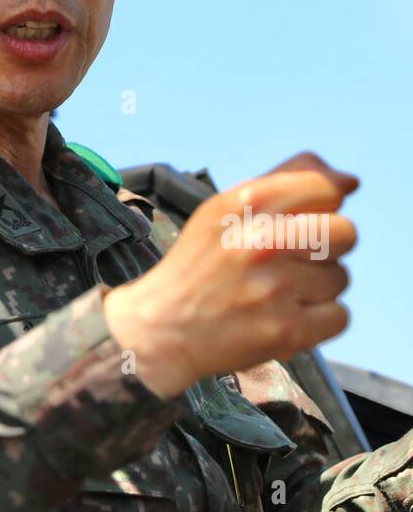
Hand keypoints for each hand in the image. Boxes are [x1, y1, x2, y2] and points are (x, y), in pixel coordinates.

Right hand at [103, 152, 357, 398]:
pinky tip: (286, 314)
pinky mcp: (287, 331)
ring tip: (279, 290)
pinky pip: (340, 316)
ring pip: (341, 277)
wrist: (163, 327)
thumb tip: (349, 180)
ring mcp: (276, 288)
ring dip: (317, 285)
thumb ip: (284, 182)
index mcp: (246, 202)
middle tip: (297, 258)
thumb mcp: (224, 207)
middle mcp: (263, 242)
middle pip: (346, 232)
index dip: (327, 203)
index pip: (326, 187)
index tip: (313, 216)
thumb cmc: (199, 264)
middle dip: (330, 245)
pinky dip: (319, 319)